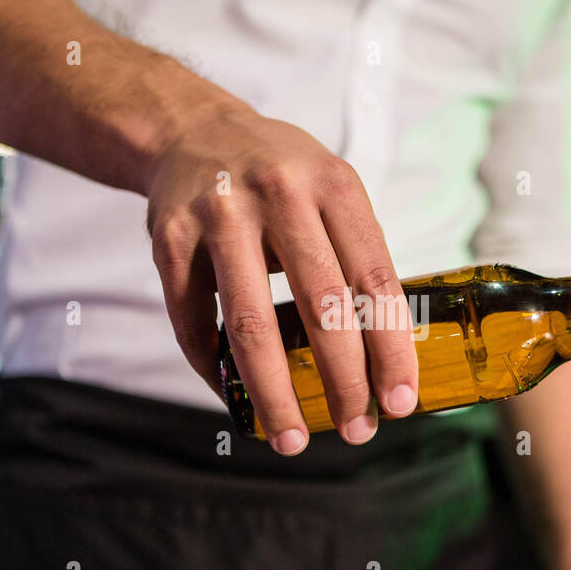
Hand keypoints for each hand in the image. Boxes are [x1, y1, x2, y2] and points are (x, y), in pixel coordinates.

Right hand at [145, 94, 418, 454]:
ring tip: (292, 439)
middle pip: (321, 306)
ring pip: (251, 326)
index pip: (375, 279)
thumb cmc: (280, 177)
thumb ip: (357, 256)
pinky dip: (216, 371)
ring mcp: (218, 215)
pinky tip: (237, 401)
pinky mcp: (169, 239)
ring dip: (275, 394)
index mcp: (334, 184)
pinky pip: (194, 323)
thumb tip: (388, 359)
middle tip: (356, 429)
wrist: (190, 131)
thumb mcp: (331, 190)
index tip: (401, 401)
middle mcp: (279, 193)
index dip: (392, 348)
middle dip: (343, 380)